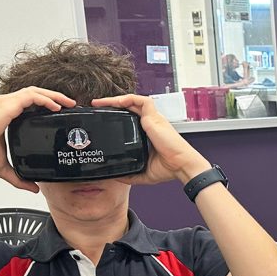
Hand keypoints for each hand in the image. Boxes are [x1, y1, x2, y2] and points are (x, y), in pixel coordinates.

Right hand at [0, 87, 75, 191]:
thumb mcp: (4, 167)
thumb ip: (20, 178)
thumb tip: (34, 189)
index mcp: (7, 114)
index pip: (30, 103)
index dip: (46, 104)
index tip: (62, 111)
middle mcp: (6, 105)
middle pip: (36, 94)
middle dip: (55, 97)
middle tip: (71, 104)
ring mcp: (6, 103)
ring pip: (35, 91)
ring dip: (54, 95)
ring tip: (68, 103)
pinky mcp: (7, 105)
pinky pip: (31, 96)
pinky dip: (45, 99)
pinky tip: (56, 106)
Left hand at [90, 94, 210, 184]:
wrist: (180, 165)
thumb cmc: (168, 168)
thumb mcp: (143, 172)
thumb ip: (129, 174)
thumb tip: (115, 177)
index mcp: (146, 134)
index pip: (128, 119)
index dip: (115, 116)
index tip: (101, 118)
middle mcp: (149, 124)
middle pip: (128, 107)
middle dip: (111, 104)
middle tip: (95, 106)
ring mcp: (152, 119)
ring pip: (133, 101)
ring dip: (116, 99)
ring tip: (100, 102)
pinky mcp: (155, 117)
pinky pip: (143, 101)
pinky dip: (130, 98)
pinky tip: (118, 101)